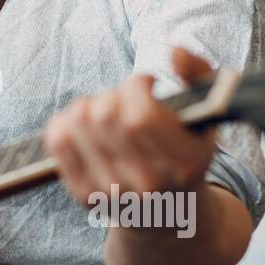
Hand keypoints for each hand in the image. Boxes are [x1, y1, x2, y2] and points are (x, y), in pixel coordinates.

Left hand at [45, 48, 216, 206]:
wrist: (168, 213)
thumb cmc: (184, 149)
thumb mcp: (206, 112)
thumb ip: (199, 71)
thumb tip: (174, 51)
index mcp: (185, 163)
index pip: (140, 116)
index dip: (136, 87)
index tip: (146, 84)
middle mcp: (149, 184)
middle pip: (105, 115)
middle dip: (113, 94)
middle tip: (126, 100)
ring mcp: (114, 193)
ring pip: (78, 122)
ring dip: (89, 105)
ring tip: (107, 113)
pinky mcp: (85, 195)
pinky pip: (57, 140)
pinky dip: (65, 121)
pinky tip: (86, 125)